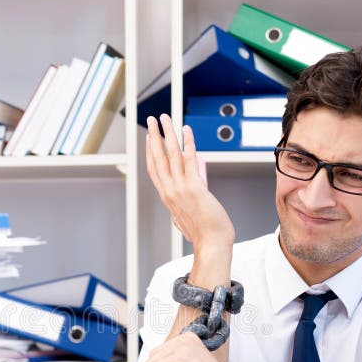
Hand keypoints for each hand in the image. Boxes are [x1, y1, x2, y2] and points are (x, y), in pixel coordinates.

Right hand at [146, 114, 234, 252]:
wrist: (211, 243)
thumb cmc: (204, 234)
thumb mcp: (186, 220)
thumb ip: (182, 209)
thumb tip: (183, 203)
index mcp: (168, 198)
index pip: (154, 170)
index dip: (150, 152)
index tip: (150, 138)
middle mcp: (170, 191)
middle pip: (158, 158)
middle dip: (154, 136)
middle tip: (152, 120)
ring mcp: (180, 188)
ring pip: (171, 154)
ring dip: (167, 133)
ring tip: (165, 117)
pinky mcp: (194, 187)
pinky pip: (189, 159)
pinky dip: (188, 142)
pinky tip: (186, 130)